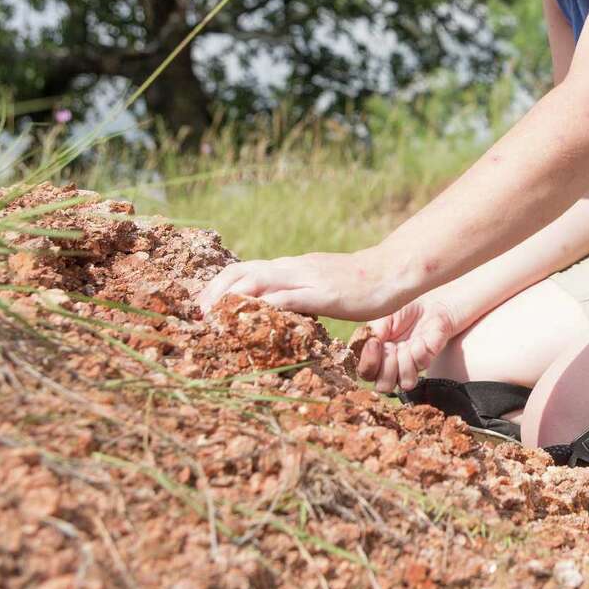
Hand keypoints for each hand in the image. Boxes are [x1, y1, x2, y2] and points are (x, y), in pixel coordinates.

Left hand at [197, 249, 400, 320]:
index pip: (245, 270)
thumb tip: (278, 309)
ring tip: (211, 319)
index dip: (219, 287)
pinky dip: (261, 308)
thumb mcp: (321, 287)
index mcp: (291, 267)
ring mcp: (306, 279)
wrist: (391, 272)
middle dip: (214, 293)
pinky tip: (248, 321)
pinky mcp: (321, 294)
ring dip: (228, 300)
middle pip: (241, 273)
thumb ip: (298, 294)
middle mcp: (293, 268)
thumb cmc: (360, 284)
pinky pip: (284, 299)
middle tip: (197, 316)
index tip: (203, 307)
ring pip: (256, 282)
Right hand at [355, 296, 459, 393]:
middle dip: (387, 367)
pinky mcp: (426, 362)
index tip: (375, 343)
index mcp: (374, 357)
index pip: (365, 373)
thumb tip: (370, 344)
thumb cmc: (402, 312)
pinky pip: (421, 365)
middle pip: (383, 386)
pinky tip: (419, 339)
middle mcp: (391, 367)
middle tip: (391, 346)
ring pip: (405, 384)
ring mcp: (410, 367)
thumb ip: (374, 332)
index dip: (369, 362)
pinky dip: (419, 350)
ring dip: (404, 363)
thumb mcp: (383, 317)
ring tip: (405, 344)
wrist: (428, 306)